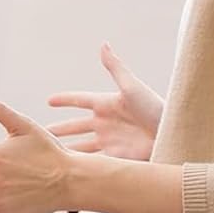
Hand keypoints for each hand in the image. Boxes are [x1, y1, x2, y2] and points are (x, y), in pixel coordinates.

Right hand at [47, 43, 163, 162]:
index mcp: (107, 104)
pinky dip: (81, 163)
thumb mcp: (132, 87)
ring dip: (67, 148)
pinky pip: (93, 160)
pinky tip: (69, 168)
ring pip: (81, 145)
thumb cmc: (155, 109)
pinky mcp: (115, 157)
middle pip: (75, 126)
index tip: (48, 101)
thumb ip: (115, 68)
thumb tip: (104, 44)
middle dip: (59, 129)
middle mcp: (105, 122)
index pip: (80, 100)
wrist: (172, 136)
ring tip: (51, 155)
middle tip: (41, 133)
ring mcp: (109, 140)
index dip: (65, 100)